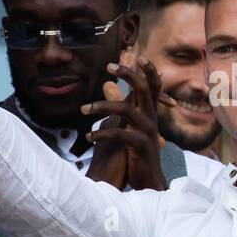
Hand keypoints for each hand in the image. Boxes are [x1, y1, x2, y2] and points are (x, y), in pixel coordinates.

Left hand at [83, 58, 172, 191]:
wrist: (147, 181)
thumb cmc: (136, 151)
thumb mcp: (127, 124)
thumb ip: (118, 103)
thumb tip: (106, 84)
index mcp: (149, 112)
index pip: (153, 85)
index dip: (148, 70)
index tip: (137, 55)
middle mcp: (152, 118)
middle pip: (143, 89)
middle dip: (127, 74)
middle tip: (109, 64)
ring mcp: (148, 131)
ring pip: (126, 110)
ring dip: (101, 107)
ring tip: (83, 110)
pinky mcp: (141, 146)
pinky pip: (120, 134)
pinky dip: (101, 134)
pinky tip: (89, 138)